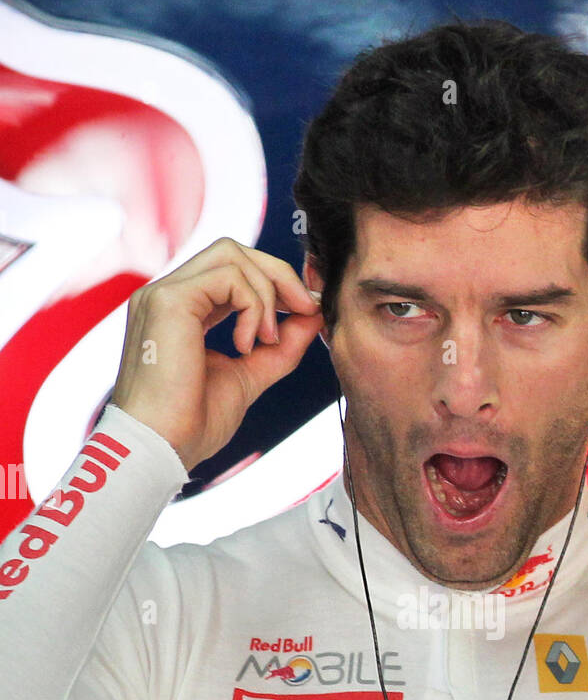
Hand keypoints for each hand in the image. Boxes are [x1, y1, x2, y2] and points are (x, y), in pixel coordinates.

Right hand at [111, 237, 322, 471]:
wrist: (161, 448)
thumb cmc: (192, 423)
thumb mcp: (249, 377)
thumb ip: (280, 346)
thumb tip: (314, 315)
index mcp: (181, 310)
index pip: (231, 269)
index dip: (273, 282)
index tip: (304, 312)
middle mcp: (168, 294)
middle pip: (233, 251)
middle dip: (279, 275)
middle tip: (305, 310)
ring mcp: (163, 293)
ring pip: (232, 256)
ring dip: (267, 295)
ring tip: (267, 341)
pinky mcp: (169, 300)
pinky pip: (229, 277)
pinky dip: (253, 306)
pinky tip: (248, 344)